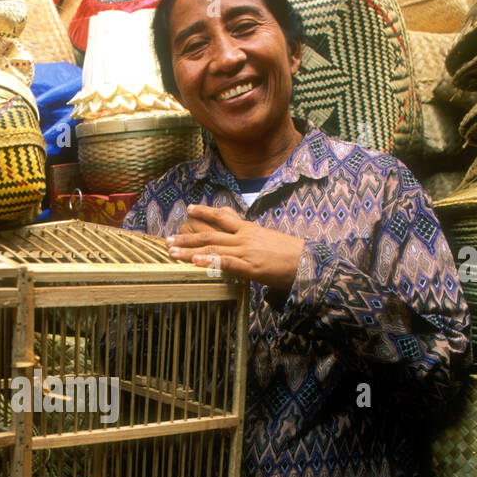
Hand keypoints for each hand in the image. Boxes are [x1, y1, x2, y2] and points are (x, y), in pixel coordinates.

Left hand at [167, 204, 305, 293]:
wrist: (308, 262)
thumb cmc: (288, 253)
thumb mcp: (267, 237)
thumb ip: (250, 233)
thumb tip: (238, 229)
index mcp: (249, 229)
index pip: (223, 216)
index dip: (205, 212)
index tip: (189, 209)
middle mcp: (245, 237)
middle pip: (210, 234)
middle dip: (187, 237)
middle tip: (168, 239)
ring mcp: (247, 252)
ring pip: (213, 248)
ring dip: (190, 251)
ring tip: (172, 252)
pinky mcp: (251, 268)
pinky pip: (227, 264)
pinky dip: (210, 262)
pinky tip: (196, 263)